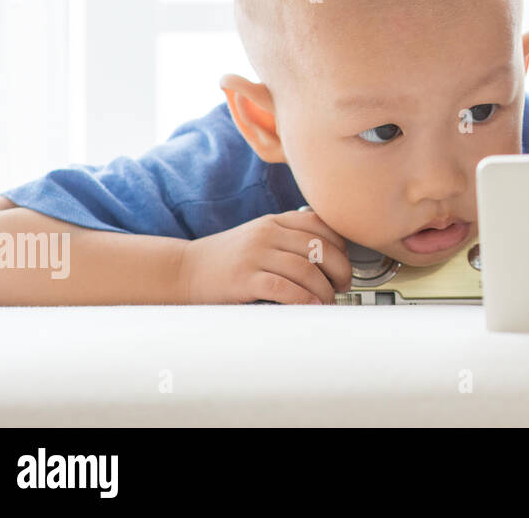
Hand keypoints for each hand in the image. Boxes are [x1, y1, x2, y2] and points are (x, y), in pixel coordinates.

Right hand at [179, 207, 352, 303]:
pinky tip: (311, 308)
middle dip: (340, 269)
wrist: (183, 271)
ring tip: (329, 302)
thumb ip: (289, 238)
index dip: (341, 245)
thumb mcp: (259, 237)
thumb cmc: (227, 259)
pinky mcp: (244, 279)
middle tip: (343, 286)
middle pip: (320, 247)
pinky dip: (304, 300)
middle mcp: (267, 233)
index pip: (321, 224)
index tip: (345, 263)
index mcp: (274, 221)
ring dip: (325, 290)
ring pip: (306, 269)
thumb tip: (332, 254)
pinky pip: (284, 288)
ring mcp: (255, 255)